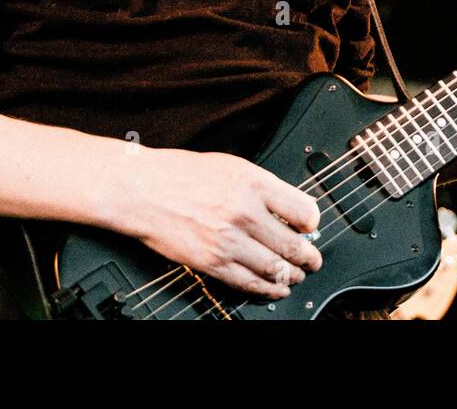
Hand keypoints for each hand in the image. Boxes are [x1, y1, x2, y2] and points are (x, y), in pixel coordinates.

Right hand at [117, 149, 323, 298]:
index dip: (312, 224)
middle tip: (313, 260)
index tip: (311, 228)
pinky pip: (249, 283)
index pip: (304, 211)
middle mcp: (246, 212)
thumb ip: (265, 187)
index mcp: (255, 183)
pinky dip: (268, 289)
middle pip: (294, 244)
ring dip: (292, 276)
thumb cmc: (182, 174)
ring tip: (297, 275)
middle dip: (309, 257)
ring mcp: (229, 240)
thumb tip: (292, 208)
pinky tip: (275, 288)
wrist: (143, 189)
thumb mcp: (233, 166)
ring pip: (276, 268)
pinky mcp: (212, 262)